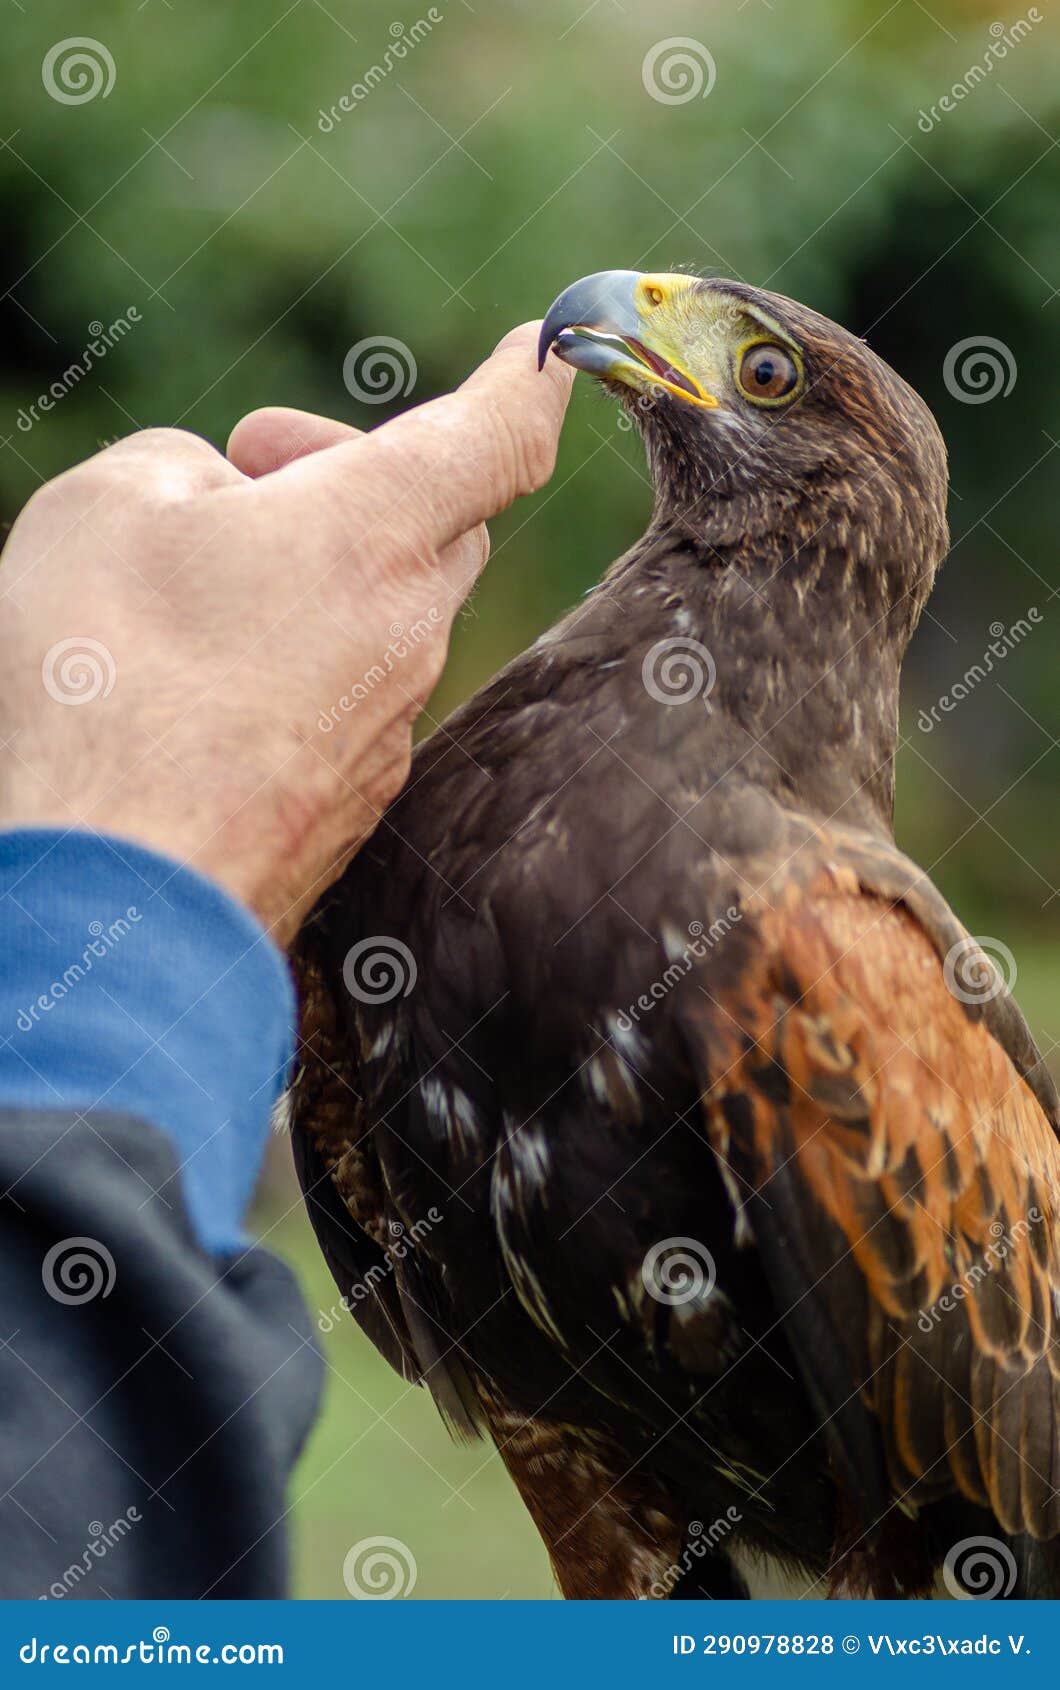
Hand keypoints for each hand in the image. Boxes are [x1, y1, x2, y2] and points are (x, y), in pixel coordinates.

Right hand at [0, 324, 573, 944]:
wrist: (124, 890)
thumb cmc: (107, 681)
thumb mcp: (107, 507)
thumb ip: (181, 468)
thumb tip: (216, 499)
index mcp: (375, 529)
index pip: (499, 431)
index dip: (528, 378)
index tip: (546, 349)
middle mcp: (411, 628)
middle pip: (438, 522)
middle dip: (356, 475)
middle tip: (253, 469)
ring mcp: (390, 725)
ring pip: (388, 616)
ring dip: (320, 576)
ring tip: (201, 585)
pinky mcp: (354, 800)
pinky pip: (350, 699)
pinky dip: (302, 666)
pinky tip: (205, 687)